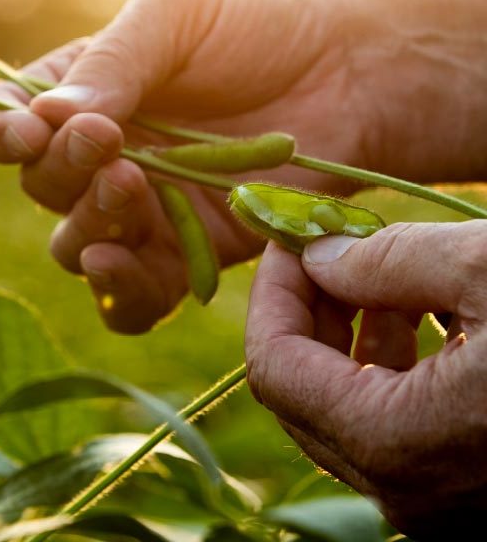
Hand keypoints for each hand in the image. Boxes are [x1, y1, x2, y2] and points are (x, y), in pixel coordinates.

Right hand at [0, 0, 486, 332]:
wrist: (359, 72)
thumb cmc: (264, 23)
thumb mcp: (178, 14)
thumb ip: (111, 63)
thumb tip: (46, 117)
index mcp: (87, 88)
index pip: (14, 118)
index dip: (2, 130)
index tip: (23, 129)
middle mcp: (105, 153)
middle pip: (40, 184)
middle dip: (60, 167)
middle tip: (105, 139)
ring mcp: (145, 208)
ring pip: (75, 242)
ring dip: (88, 222)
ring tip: (130, 183)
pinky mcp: (190, 255)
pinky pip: (133, 295)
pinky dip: (116, 291)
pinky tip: (117, 263)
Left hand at [245, 223, 486, 538]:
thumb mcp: (483, 272)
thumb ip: (383, 260)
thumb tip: (318, 256)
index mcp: (390, 444)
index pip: (272, 362)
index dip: (272, 291)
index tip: (289, 236)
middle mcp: (402, 492)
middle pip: (301, 386)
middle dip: (306, 305)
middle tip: (328, 245)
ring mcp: (436, 503)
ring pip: (347, 405)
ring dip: (348, 331)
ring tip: (381, 274)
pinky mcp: (466, 493)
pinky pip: (394, 425)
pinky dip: (391, 365)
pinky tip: (422, 315)